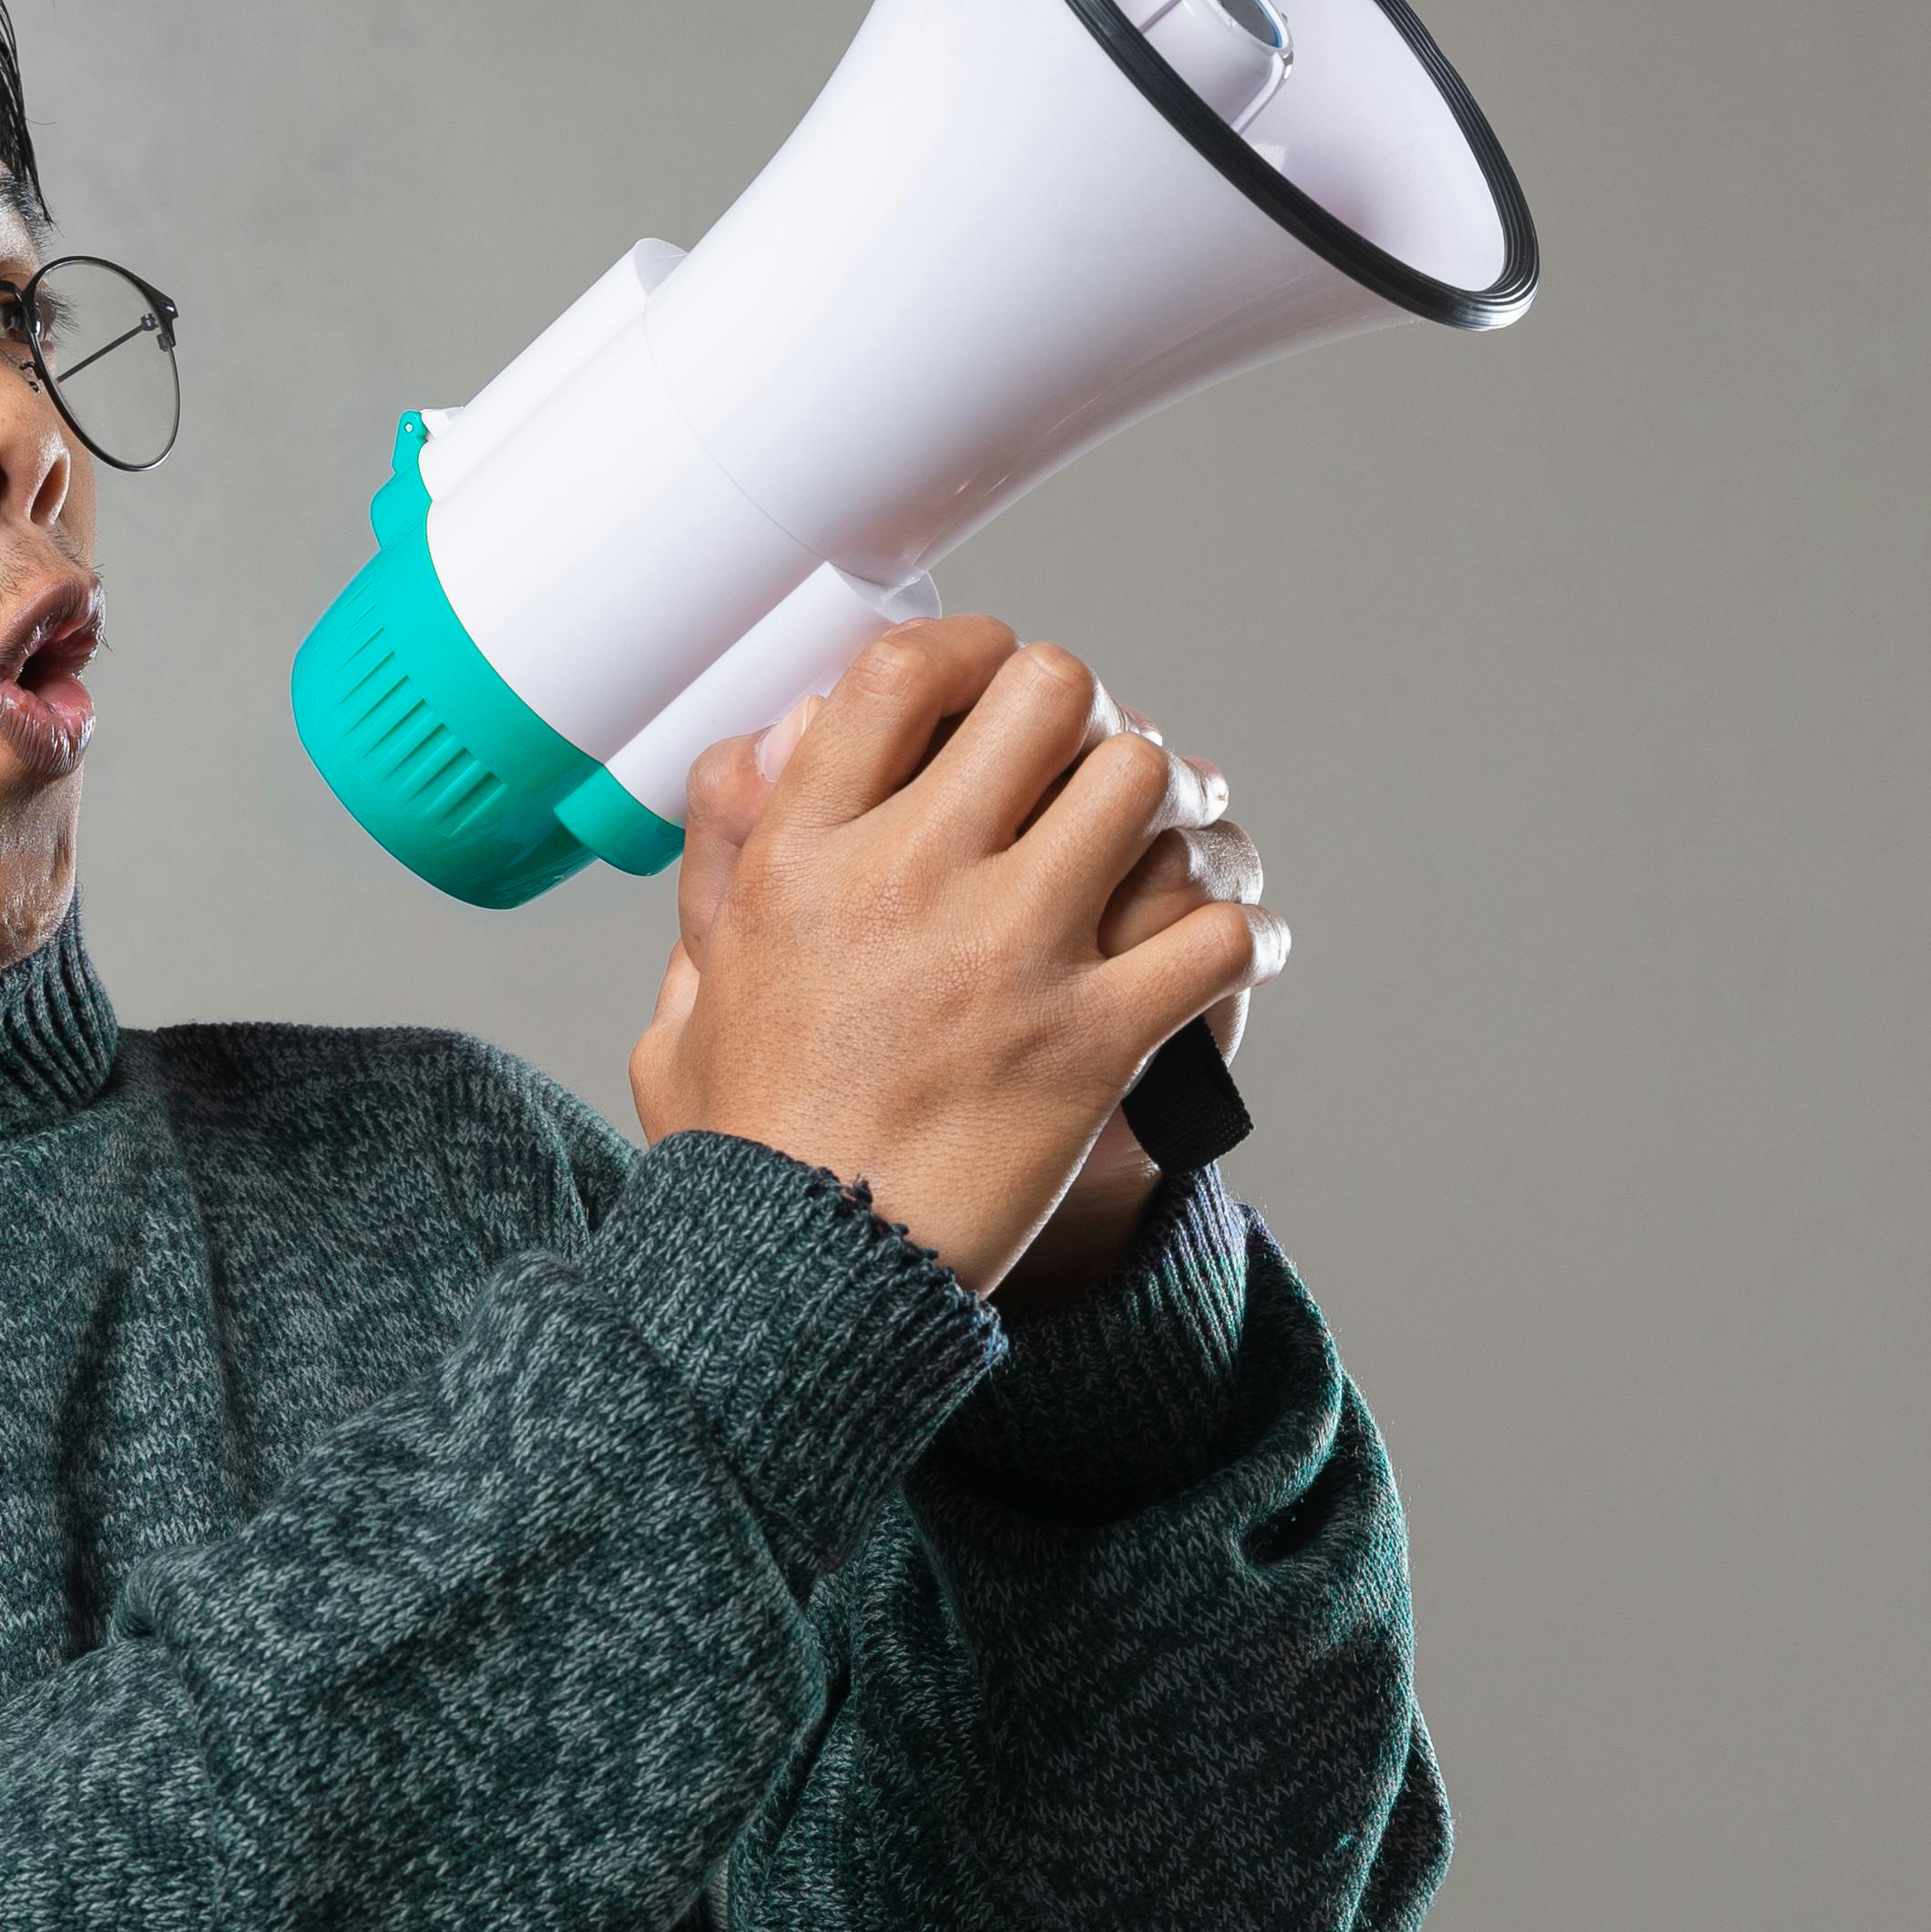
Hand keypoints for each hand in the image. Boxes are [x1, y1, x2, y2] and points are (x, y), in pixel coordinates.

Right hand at [623, 617, 1285, 1299]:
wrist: (804, 1281)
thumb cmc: (748, 1152)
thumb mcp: (687, 996)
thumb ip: (717, 868)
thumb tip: (759, 751)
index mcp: (803, 858)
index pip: (903, 672)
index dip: (972, 650)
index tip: (997, 676)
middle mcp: (910, 880)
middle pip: (1047, 695)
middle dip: (1083, 718)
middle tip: (1089, 768)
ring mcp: (1010, 955)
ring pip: (1143, 783)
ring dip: (1168, 809)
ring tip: (1164, 849)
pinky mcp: (1093, 1039)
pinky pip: (1215, 930)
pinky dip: (1243, 934)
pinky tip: (1234, 948)